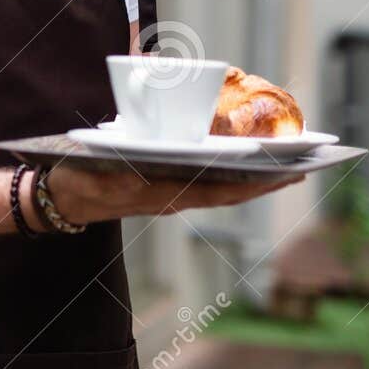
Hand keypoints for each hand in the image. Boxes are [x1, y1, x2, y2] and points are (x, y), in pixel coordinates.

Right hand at [42, 165, 302, 227]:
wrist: (63, 200)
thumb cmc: (79, 180)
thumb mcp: (94, 176)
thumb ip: (119, 176)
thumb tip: (146, 174)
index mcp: (162, 194)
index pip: (217, 191)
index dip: (252, 184)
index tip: (282, 174)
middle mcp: (174, 199)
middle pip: (230, 193)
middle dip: (267, 182)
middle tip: (304, 169)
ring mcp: (172, 197)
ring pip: (225, 191)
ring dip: (257, 182)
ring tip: (289, 168)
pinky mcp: (168, 191)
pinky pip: (211, 188)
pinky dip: (235, 179)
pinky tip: (249, 169)